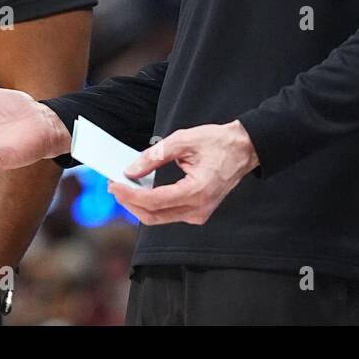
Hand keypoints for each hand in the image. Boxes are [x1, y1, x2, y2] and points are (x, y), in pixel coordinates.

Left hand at [107, 122, 258, 224]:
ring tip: (124, 186)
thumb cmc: (218, 142)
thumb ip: (155, 155)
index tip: (114, 184)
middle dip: (129, 202)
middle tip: (113, 185)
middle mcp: (199, 209)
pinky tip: (142, 190)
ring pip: (159, 218)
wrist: (244, 149)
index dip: (130, 195)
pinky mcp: (197, 213)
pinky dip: (152, 205)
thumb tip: (132, 169)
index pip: (155, 201)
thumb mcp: (184, 140)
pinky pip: (168, 214)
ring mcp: (199, 214)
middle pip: (153, 215)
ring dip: (138, 205)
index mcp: (197, 191)